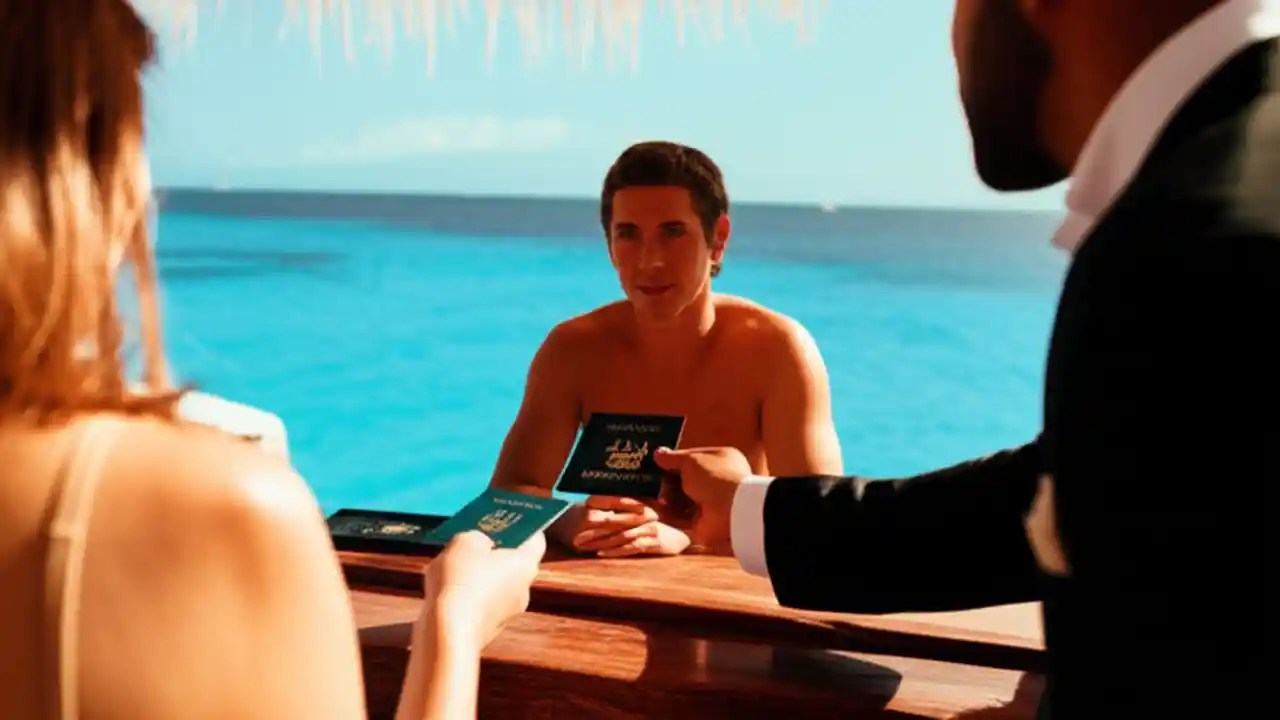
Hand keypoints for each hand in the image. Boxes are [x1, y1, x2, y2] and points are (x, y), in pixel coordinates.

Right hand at [421, 530, 545, 648]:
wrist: (448, 633)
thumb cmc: (462, 580)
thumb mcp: (466, 541)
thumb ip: (477, 537)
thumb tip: (479, 545)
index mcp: (526, 565)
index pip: (535, 538)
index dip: (522, 525)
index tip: (504, 518)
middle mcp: (523, 589)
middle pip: (513, 561)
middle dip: (493, 549)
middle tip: (472, 538)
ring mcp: (507, 613)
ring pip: (495, 583)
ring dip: (478, 573)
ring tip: (450, 564)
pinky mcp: (488, 629)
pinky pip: (481, 602)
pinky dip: (467, 594)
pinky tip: (444, 590)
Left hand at [571, 495, 690, 556]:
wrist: (686, 537)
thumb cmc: (663, 524)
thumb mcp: (647, 513)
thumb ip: (629, 511)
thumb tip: (606, 512)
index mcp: (642, 504)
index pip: (619, 499)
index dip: (603, 500)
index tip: (585, 503)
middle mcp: (645, 515)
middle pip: (614, 521)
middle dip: (593, 529)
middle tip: (576, 537)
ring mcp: (649, 529)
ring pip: (619, 536)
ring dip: (600, 542)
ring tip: (584, 546)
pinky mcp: (654, 543)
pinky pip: (631, 547)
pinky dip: (616, 551)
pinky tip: (602, 554)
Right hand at [653, 446, 751, 551]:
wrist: (731, 511)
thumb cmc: (715, 478)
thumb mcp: (690, 461)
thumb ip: (673, 458)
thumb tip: (658, 453)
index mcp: (721, 459)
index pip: (694, 457)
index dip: (676, 460)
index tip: (658, 463)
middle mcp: (718, 479)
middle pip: (686, 478)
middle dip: (669, 481)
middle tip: (654, 482)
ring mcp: (712, 502)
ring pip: (683, 498)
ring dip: (669, 498)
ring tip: (656, 498)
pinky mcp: (704, 521)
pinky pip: (683, 516)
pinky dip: (671, 514)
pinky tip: (658, 511)